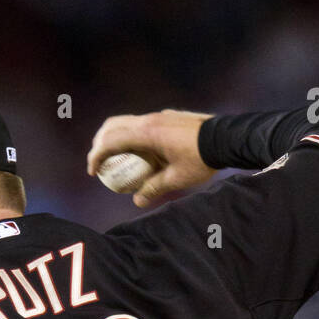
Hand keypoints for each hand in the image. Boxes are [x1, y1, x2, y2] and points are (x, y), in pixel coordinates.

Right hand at [87, 109, 215, 207]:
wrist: (225, 138)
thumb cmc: (201, 160)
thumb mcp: (176, 180)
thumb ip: (154, 189)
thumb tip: (137, 201)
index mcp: (147, 133)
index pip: (111, 141)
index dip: (97, 156)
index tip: (93, 171)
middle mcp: (149, 120)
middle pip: (112, 125)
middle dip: (99, 143)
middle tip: (98, 162)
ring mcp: (158, 116)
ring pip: (126, 122)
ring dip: (115, 138)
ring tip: (114, 158)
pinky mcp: (167, 117)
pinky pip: (141, 124)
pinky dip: (131, 136)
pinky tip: (138, 153)